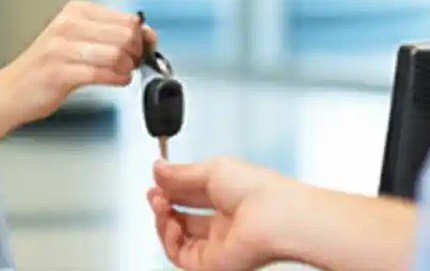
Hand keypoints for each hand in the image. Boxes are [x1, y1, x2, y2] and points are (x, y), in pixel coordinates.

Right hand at [0, 1, 155, 124]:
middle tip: (132, 64)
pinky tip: (117, 80)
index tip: (143, 50)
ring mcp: (61, 48)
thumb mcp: (78, 39)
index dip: (142, 37)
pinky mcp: (59, 72)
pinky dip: (118, 79)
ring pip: (116, 54)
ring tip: (122, 73)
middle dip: (136, 53)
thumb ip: (112, 34)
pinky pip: (102, 73)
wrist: (11, 92)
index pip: (127, 18)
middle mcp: (68, 24)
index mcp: (76, 11)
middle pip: (125, 35)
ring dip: (127, 68)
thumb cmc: (48, 67)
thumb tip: (149, 34)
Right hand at [147, 157, 301, 270]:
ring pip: (178, 239)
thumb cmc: (258, 190)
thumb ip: (181, 173)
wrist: (275, 218)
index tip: (157, 180)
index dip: (172, 188)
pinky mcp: (211, 264)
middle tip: (154, 194)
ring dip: (163, 221)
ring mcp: (218, 244)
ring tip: (160, 205)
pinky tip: (171, 224)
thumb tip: (158, 168)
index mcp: (230, 197)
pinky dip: (169, 240)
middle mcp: (224, 222)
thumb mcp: (213, 169)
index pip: (193, 194)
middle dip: (164, 204)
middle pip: (184, 217)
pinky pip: (180, 256)